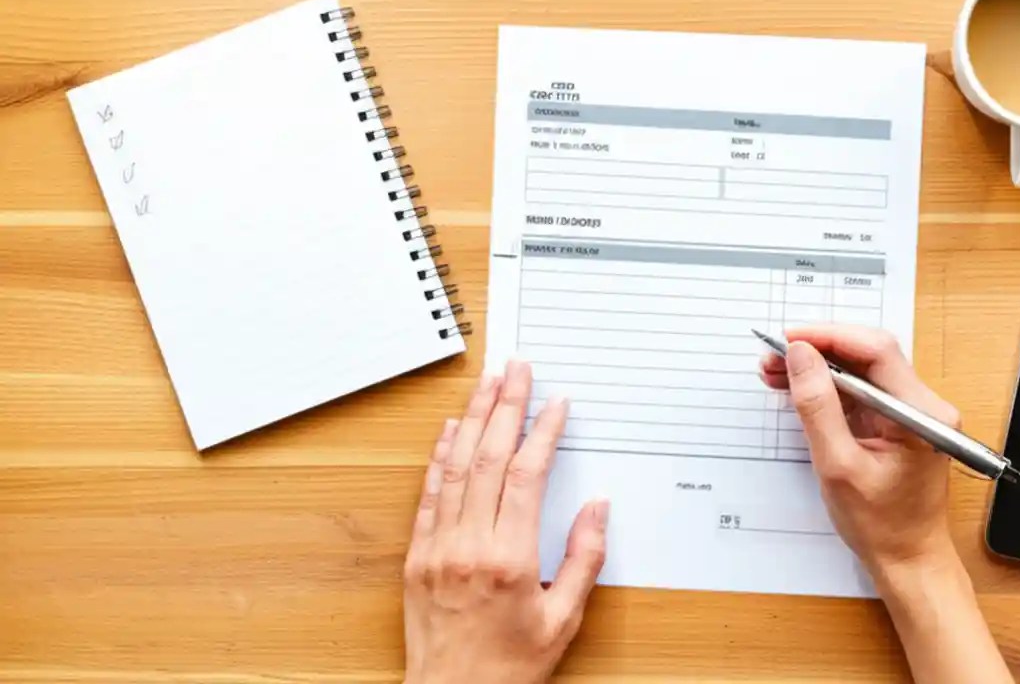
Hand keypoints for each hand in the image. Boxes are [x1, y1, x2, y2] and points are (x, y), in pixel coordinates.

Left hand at [402, 360, 608, 683]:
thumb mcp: (563, 620)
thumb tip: (597, 508)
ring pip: (455, 466)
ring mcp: (437, 547)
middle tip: (517, 369)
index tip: (557, 405)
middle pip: (489, 457)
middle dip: (505, 407)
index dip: (543, 432)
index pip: (527, 475)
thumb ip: (584, 559)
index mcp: (510, 559)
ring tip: (487, 383)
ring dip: (472, 418)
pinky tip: (448, 430)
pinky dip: (439, 457)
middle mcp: (468, 545)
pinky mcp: (417, 556)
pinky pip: (428, 494)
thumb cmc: (509, 668)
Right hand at [758, 324, 958, 576]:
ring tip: (775, 371)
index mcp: (920, 414)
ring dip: (818, 368)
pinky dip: (827, 387)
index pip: (875, 351)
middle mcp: (923, 405)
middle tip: (774, 356)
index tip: (789, 339)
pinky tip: (796, 388)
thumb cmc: (882, 526)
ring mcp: (910, 413)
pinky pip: (859, 392)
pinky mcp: (895, 422)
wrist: (907, 560)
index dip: (828, 337)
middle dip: (818, 350)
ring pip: (860, 371)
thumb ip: (817, 407)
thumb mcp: (838, 466)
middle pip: (867, 354)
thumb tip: (800, 357)